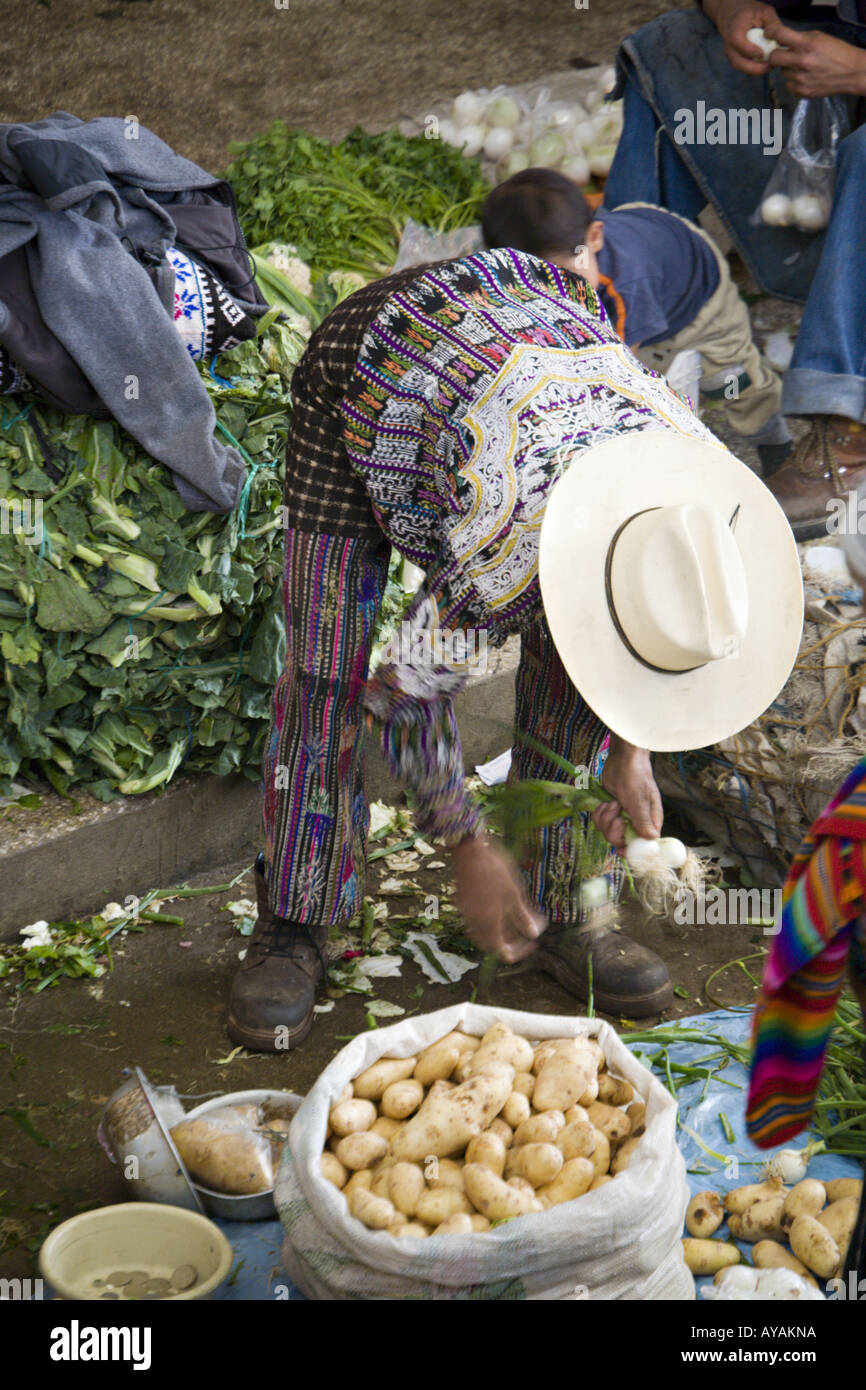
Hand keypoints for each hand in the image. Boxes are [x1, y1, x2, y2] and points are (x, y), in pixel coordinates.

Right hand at [452, 833, 546, 962]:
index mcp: (489, 923)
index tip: (531, 942)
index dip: (518, 951)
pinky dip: (487, 923)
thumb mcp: (514, 893)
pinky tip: (496, 911)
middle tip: (521, 935)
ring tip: (511, 924)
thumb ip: (523, 916)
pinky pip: (474, 922)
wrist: (469, 851)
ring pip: (480, 935)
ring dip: (496, 935)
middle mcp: (475, 923)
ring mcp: (466, 913)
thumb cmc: (494, 870)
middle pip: (490, 946)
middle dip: (507, 944)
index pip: (502, 952)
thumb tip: (533, 934)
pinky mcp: (462, 903)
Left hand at [592, 736, 662, 852]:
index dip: (631, 851)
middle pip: (621, 841)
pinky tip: (605, 802)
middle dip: (613, 831)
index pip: (643, 846)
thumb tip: (652, 840)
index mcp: (649, 822)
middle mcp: (636, 822)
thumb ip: (643, 821)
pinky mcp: (609, 810)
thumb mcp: (640, 800)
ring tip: (612, 803)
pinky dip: (599, 813)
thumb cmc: (636, 777)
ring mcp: (621, 816)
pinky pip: (599, 822)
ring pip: (607, 831)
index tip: (620, 850)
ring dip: (605, 818)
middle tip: (616, 817)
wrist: (623, 759)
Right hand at [705, 0, 782, 74]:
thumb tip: (779, 40)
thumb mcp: (764, 12)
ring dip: (754, 70)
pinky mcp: (733, 57)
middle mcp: (729, 42)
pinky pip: (742, 67)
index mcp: (735, 26)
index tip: (762, 53)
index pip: (737, 41)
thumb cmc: (751, 12)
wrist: (733, 14)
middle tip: (770, 67)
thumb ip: (773, 24)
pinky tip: (765, 66)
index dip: (749, 50)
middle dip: (753, 68)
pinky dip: (753, 69)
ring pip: (739, 66)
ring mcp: (729, 51)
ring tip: (769, 67)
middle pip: (736, 61)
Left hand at [765, 22, 865, 97]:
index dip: (771, 33)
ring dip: (788, 68)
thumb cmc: (836, 52)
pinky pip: (788, 85)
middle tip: (783, 55)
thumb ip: (799, 39)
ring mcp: (801, 78)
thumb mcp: (819, 37)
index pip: (780, 35)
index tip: (770, 35)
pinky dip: (793, 81)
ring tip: (802, 67)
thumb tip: (781, 41)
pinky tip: (804, 77)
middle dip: (776, 55)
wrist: (850, 72)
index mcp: (807, 44)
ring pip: (782, 72)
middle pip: (774, 58)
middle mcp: (802, 61)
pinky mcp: (802, 91)